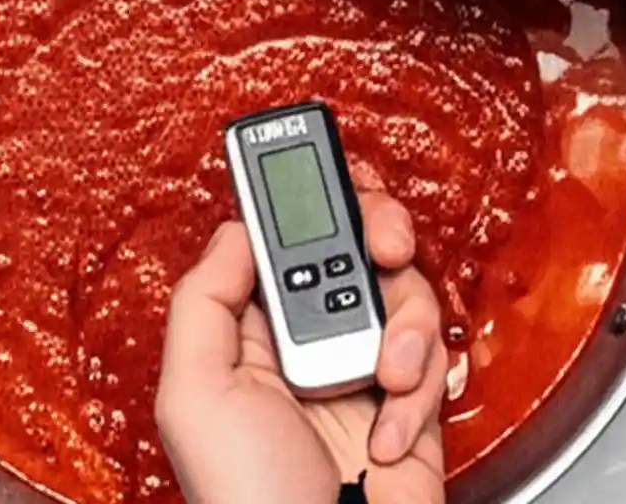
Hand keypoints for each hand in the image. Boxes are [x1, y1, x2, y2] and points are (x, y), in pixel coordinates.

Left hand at [155, 193, 447, 503]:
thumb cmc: (247, 499)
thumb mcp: (194, 392)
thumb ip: (204, 300)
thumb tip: (232, 229)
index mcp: (245, 330)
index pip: (271, 237)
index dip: (294, 194)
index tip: (314, 156)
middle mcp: (303, 339)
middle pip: (350, 244)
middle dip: (374, 233)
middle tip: (383, 243)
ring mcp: (360, 364)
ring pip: (400, 290)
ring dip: (401, 327)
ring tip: (381, 374)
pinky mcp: (409, 397)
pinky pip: (431, 354)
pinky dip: (419, 389)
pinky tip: (387, 429)